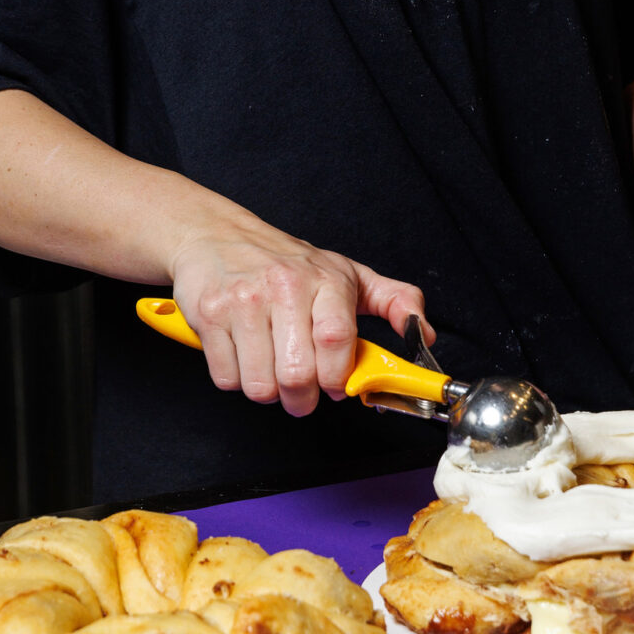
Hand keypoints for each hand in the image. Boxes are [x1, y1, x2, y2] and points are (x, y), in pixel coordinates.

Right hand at [169, 213, 429, 417]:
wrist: (215, 235)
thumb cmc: (285, 261)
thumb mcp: (347, 273)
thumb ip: (394, 301)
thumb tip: (423, 332)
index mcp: (325, 279)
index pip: (336, 341)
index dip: (336, 377)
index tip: (335, 385)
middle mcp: (284, 286)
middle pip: (297, 375)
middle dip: (301, 398)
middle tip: (301, 389)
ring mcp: (243, 301)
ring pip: (260, 386)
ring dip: (267, 390)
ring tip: (270, 365)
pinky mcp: (209, 316)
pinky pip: (227, 379)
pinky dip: (235, 378)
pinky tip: (243, 353)